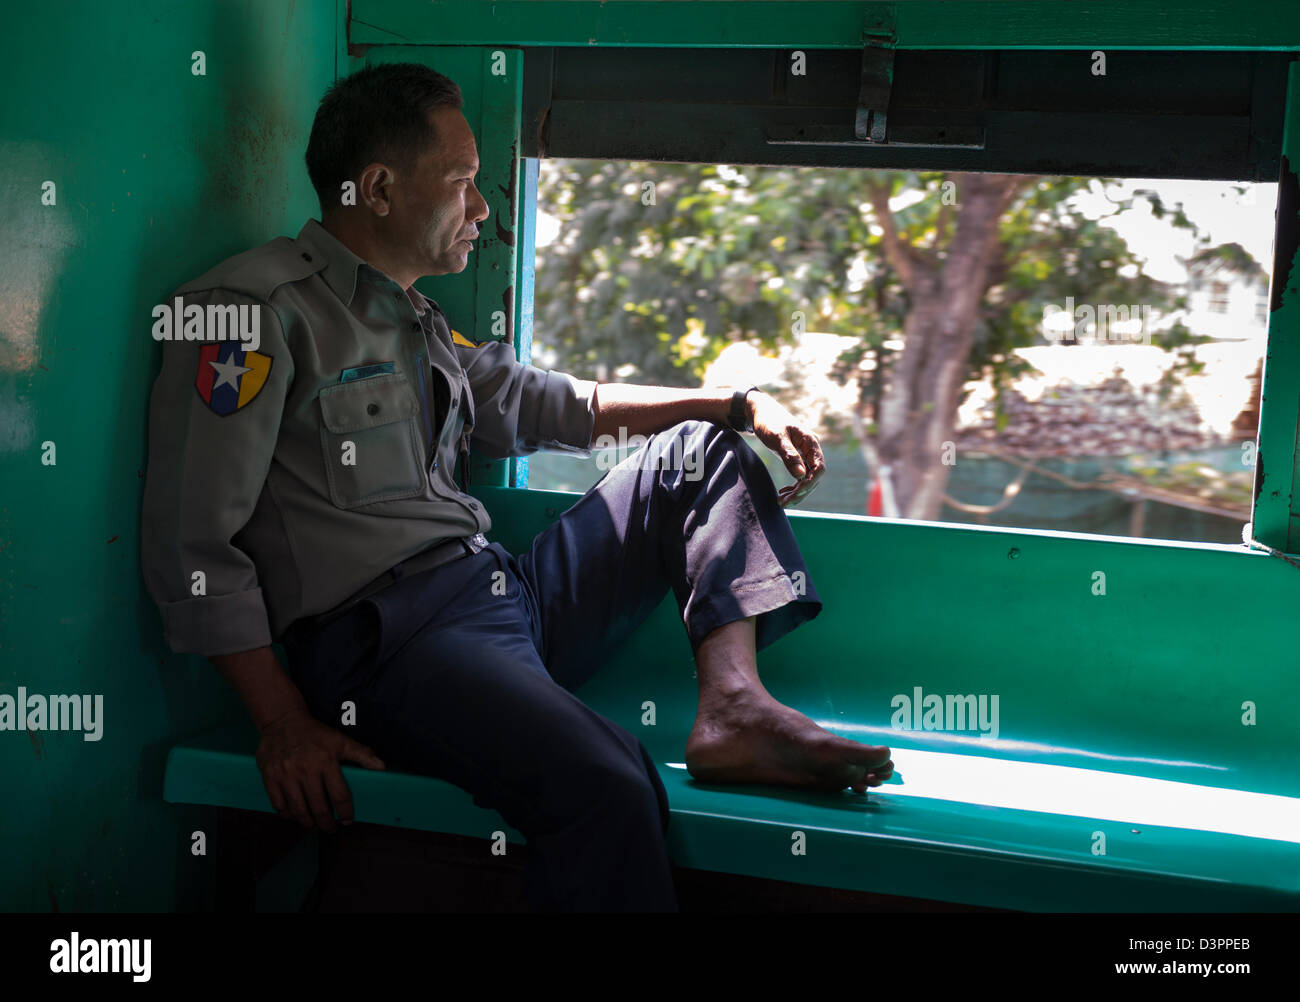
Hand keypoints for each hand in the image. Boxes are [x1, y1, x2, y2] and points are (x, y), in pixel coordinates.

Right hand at [255, 708, 385, 831]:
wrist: (282, 721)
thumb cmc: (314, 733)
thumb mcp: (340, 740)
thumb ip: (362, 754)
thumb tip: (382, 767)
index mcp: (326, 762)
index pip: (340, 795)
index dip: (345, 812)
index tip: (347, 821)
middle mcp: (306, 771)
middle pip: (319, 807)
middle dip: (326, 823)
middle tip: (330, 828)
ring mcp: (286, 775)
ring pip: (298, 810)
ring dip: (307, 822)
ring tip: (313, 825)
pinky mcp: (270, 778)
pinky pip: (278, 804)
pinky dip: (287, 814)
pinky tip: (294, 815)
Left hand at [747, 392, 824, 507]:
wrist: (760, 412)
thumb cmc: (769, 422)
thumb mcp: (777, 438)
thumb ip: (789, 456)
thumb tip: (801, 476)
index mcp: (811, 442)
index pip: (819, 468)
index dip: (809, 484)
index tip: (795, 494)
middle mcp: (811, 449)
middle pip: (814, 477)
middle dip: (801, 492)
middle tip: (784, 503)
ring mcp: (805, 453)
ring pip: (807, 478)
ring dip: (797, 492)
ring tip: (781, 502)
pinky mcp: (798, 457)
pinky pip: (801, 475)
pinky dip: (793, 486)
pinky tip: (783, 492)